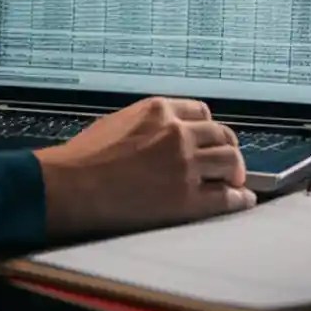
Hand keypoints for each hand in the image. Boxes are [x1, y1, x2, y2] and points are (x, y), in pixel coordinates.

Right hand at [33, 97, 254, 238]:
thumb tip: (161, 133)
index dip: (208, 128)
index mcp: (158, 111)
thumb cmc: (82, 157)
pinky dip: (239, 198)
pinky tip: (241, 200)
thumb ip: (146, 124)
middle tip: (227, 162)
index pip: (201, 112)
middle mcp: (177, 133)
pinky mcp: (187, 199)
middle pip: (223, 135)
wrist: (70, 186)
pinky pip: (227, 197)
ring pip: (232, 161)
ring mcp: (185, 166)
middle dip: (227, 148)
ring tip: (233, 181)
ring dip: (235, 171)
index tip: (208, 139)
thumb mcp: (116, 121)